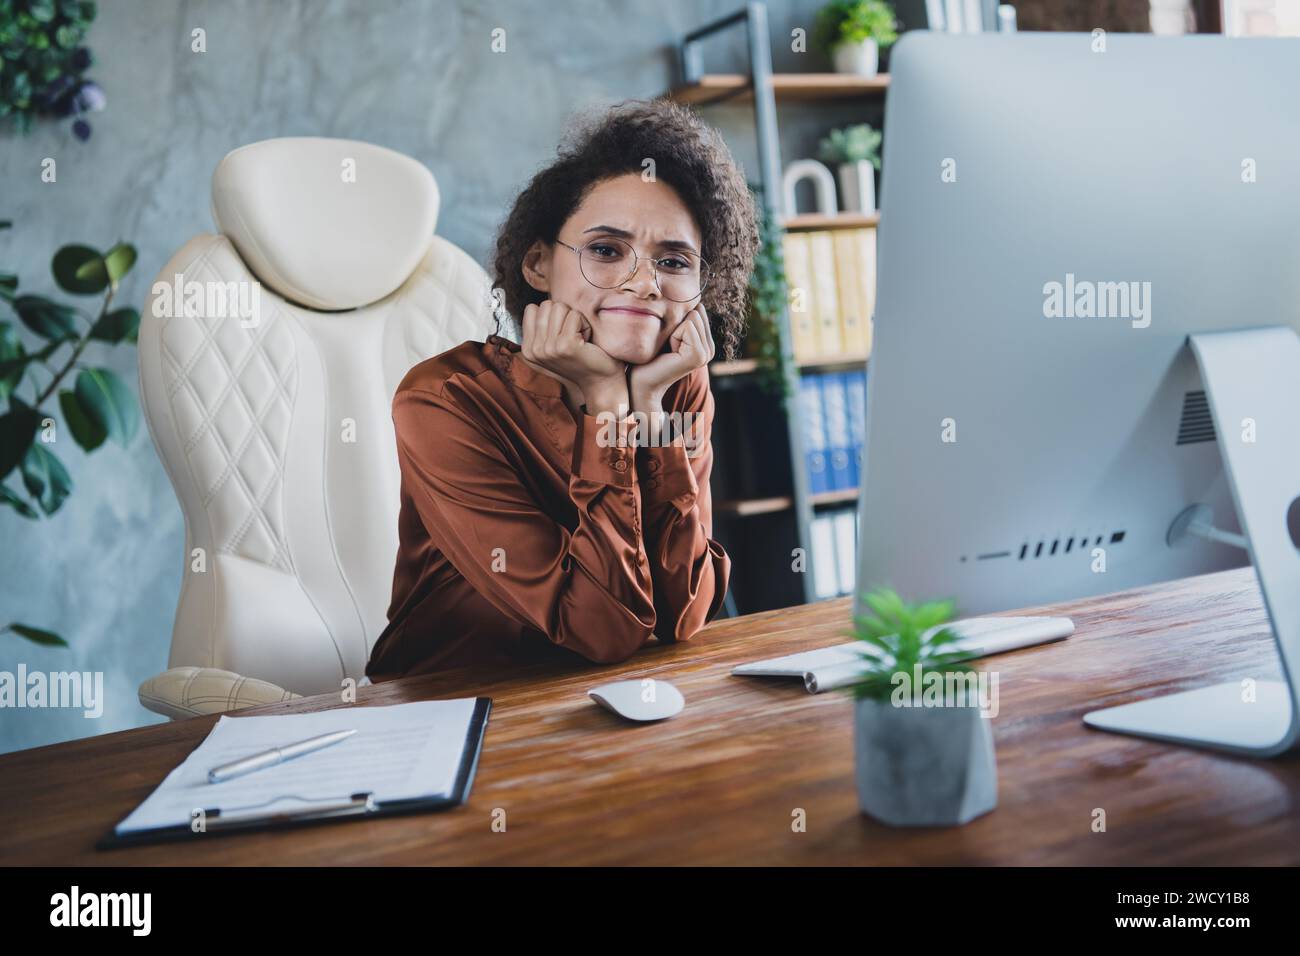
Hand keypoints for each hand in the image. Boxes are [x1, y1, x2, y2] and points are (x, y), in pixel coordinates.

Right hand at [521, 300, 627, 414]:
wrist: (600, 382)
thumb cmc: (580, 358)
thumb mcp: (552, 345)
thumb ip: (542, 327)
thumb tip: (541, 302)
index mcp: (528, 349)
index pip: (531, 309)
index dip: (551, 314)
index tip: (561, 332)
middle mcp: (534, 350)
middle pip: (546, 305)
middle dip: (564, 315)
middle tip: (572, 335)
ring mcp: (548, 348)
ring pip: (560, 307)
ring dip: (575, 319)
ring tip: (579, 337)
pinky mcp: (565, 345)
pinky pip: (574, 315)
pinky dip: (585, 324)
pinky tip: (586, 340)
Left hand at [628, 303, 714, 410]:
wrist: (641, 382)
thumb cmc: (648, 357)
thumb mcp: (668, 333)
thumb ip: (681, 318)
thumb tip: (689, 298)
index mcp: (705, 343)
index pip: (697, 310)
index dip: (677, 321)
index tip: (669, 341)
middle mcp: (710, 349)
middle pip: (696, 311)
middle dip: (676, 325)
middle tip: (668, 346)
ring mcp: (706, 353)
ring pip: (692, 317)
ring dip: (674, 331)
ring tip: (669, 350)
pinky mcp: (698, 355)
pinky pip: (687, 326)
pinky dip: (673, 336)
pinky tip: (670, 353)